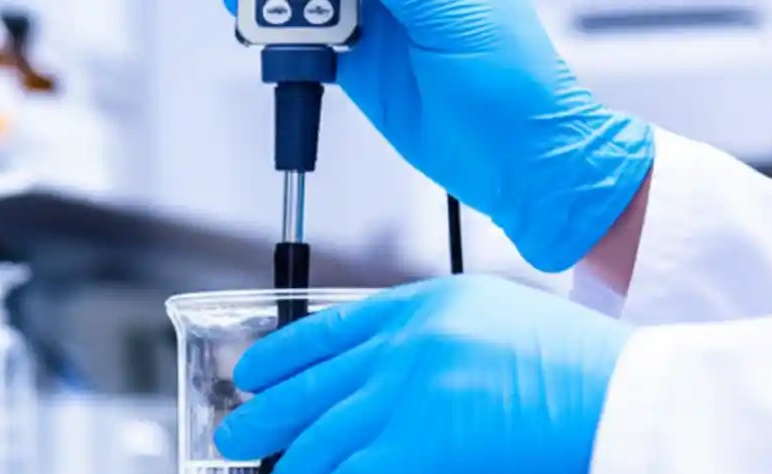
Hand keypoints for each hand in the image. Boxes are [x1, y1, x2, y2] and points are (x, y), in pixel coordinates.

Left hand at [214, 275, 632, 473]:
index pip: (330, 327)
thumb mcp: (508, 325)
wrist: (636, 413)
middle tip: (237, 434)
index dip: (283, 356)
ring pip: (315, 439)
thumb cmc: (593, 380)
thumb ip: (445, 344)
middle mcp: (406, 342)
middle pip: (307, 384)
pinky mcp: (412, 449)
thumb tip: (404, 382)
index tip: (257, 372)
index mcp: (429, 303)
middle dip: (263, 416)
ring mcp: (404, 393)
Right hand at [223, 0, 653, 271]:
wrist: (517, 160)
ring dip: (283, 5)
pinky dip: (286, 39)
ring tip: (254, 10)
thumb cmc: (515, 84)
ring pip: (317, 3)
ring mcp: (379, 28)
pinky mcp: (360, 67)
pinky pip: (311, 42)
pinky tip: (265, 33)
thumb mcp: (452, 14)